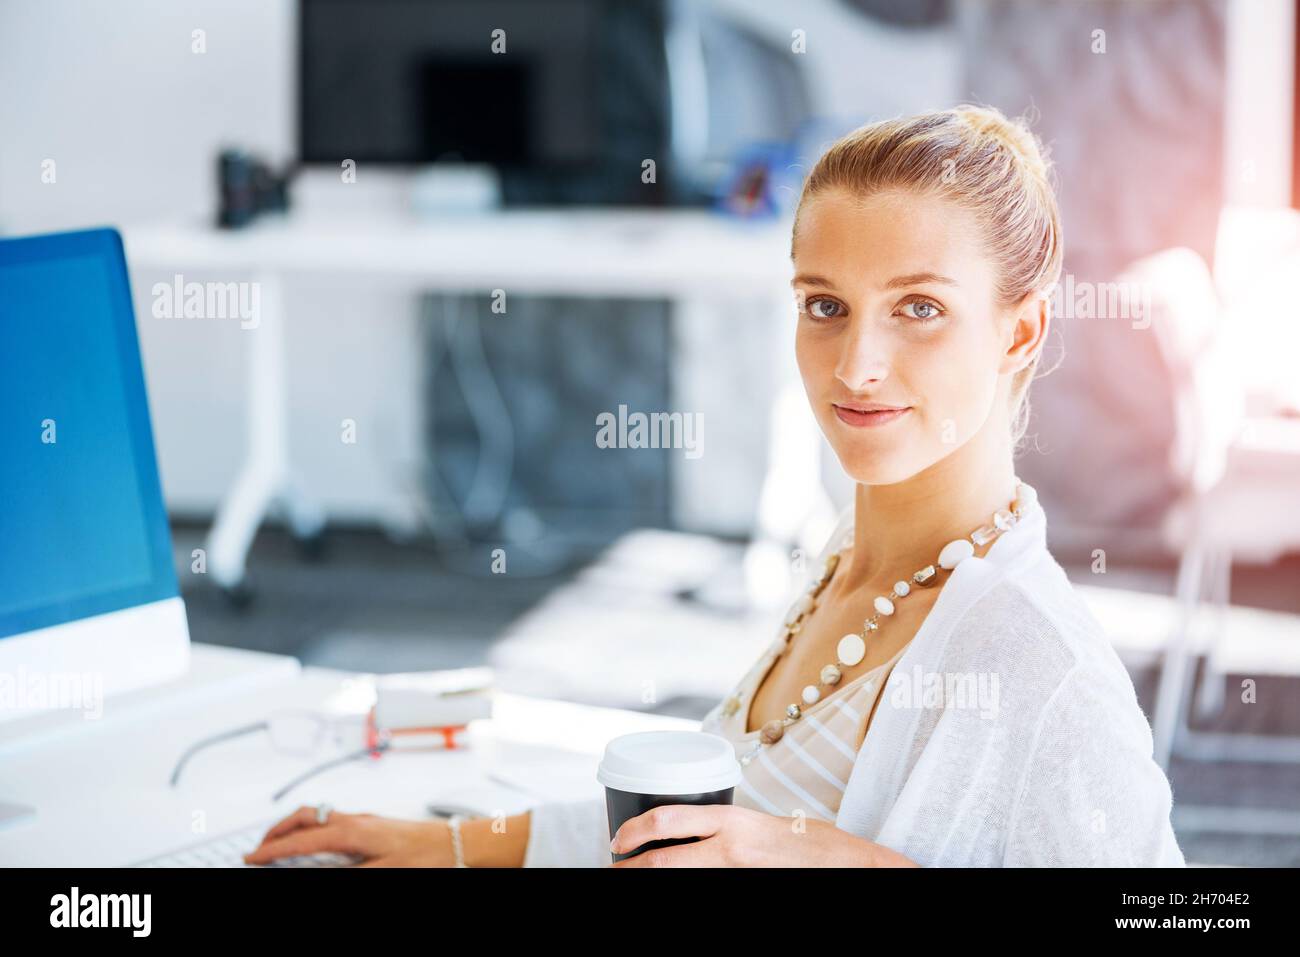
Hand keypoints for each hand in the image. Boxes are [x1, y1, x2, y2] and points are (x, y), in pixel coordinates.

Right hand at [243, 806, 454, 866]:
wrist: (455, 842)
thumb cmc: (425, 856)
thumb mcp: (381, 872)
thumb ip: (344, 874)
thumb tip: (313, 871)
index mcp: (352, 832)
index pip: (300, 839)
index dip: (272, 850)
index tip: (250, 859)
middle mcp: (354, 820)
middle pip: (303, 817)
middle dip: (276, 831)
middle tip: (257, 849)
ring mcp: (363, 819)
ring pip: (317, 814)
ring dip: (293, 827)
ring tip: (279, 844)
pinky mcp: (371, 824)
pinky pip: (332, 820)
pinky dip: (312, 828)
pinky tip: (313, 842)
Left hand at [609, 803, 917, 867]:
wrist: (849, 866)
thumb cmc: (808, 843)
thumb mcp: (758, 823)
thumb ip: (723, 829)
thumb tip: (687, 835)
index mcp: (731, 822)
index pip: (665, 821)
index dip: (631, 832)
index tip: (616, 841)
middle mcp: (729, 850)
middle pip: (661, 862)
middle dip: (628, 867)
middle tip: (615, 867)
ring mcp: (736, 877)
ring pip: (678, 881)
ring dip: (651, 880)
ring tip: (637, 877)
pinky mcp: (746, 893)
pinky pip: (703, 894)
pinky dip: (682, 890)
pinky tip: (671, 889)